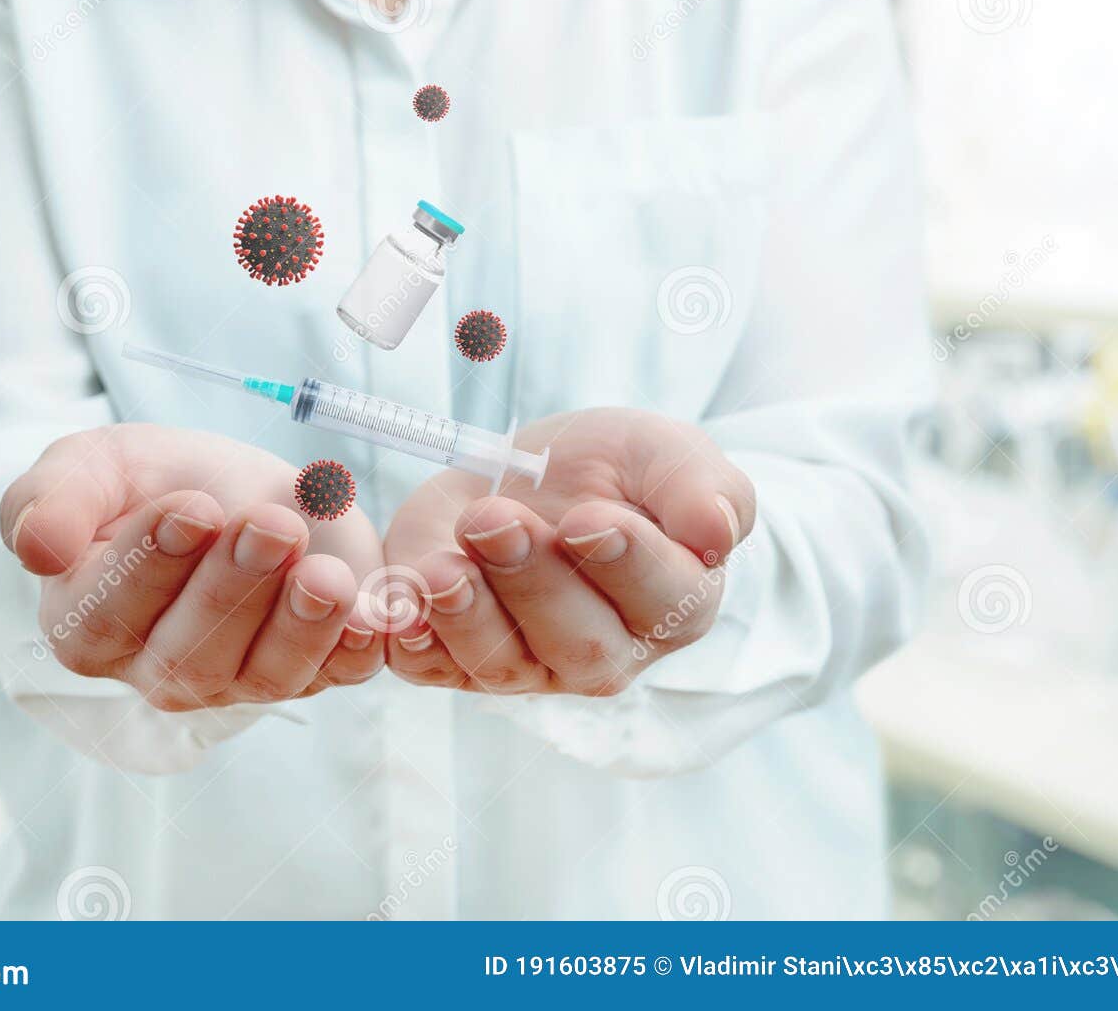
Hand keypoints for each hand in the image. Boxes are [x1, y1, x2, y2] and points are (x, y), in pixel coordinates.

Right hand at [0, 424, 385, 709]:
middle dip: (235, 586)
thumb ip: (51, 500)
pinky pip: (337, 675)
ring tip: (324, 570)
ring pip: (267, 674)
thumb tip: (37, 549)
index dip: (152, 563)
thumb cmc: (147, 480)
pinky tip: (372, 613)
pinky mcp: (315, 667)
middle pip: (192, 654)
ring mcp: (240, 677)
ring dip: (300, 624)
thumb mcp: (90, 466)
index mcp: (88, 624)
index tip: (191, 507)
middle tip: (270, 524)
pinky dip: (356, 649)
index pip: (108, 616)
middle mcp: (160, 669)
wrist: (231, 484)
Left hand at [381, 409, 754, 695]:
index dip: (624, 562)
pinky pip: (430, 665)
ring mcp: (527, 664)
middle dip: (532, 582)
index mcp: (671, 601)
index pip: (660, 599)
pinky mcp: (453, 659)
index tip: (586, 518)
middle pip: (576, 641)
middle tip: (495, 519)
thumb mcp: (660, 453)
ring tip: (443, 564)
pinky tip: (400, 602)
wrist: (521, 472)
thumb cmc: (606, 468)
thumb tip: (717, 534)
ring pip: (499, 661)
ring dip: (466, 613)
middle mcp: (604, 649)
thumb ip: (702, 487)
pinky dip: (411, 638)